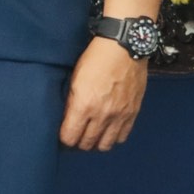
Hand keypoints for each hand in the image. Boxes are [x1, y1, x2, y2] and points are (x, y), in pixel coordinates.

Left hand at [59, 35, 148, 150]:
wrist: (124, 48)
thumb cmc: (95, 58)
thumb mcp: (74, 78)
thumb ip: (71, 101)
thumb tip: (66, 118)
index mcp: (83, 105)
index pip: (70, 136)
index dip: (64, 139)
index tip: (61, 136)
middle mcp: (102, 114)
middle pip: (87, 143)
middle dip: (78, 143)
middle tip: (74, 138)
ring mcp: (119, 115)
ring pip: (106, 144)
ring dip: (96, 143)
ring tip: (90, 137)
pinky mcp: (132, 113)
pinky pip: (122, 136)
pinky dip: (113, 138)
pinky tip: (107, 131)